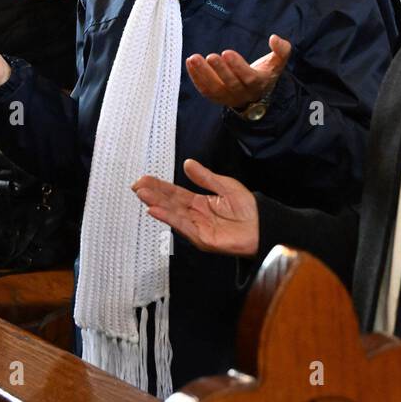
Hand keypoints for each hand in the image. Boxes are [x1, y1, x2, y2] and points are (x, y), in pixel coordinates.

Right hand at [134, 158, 259, 256]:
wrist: (263, 225)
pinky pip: (183, 226)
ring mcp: (197, 227)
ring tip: (143, 194)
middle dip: (153, 194)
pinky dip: (169, 218)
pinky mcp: (202, 238)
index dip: (160, 187)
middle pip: (170, 203)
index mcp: (200, 203)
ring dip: (157, 204)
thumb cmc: (249, 209)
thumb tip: (188, 163)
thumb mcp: (225, 185)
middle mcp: (195, 215)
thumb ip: (205, 177)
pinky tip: (156, 210)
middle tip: (137, 186)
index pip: (175, 193)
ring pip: (173, 214)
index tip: (145, 180)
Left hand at [186, 35, 291, 109]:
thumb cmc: (265, 73)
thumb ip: (281, 50)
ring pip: (214, 88)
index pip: (249, 78)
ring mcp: (228, 97)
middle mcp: (243, 93)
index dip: (238, 66)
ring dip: (203, 74)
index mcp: (259, 84)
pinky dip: (196, 77)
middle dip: (220, 70)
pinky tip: (190, 63)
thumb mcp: (277, 62)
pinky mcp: (216, 97)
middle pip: (230, 84)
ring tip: (194, 58)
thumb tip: (274, 38)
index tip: (227, 52)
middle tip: (210, 56)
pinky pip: (205, 90)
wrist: (256, 95)